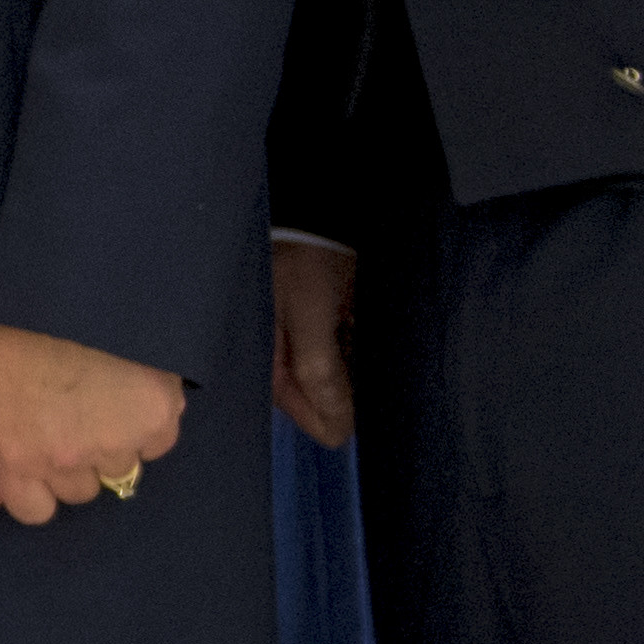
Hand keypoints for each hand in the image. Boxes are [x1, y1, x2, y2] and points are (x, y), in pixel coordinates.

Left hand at [0, 322, 184, 528]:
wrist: (76, 291)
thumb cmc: (22, 335)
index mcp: (20, 454)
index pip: (34, 512)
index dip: (40, 486)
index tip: (46, 455)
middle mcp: (67, 458)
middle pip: (81, 492)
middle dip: (77, 461)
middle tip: (75, 413)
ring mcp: (116, 443)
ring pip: (122, 470)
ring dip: (117, 443)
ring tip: (104, 395)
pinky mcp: (157, 420)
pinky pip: (158, 443)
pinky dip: (150, 423)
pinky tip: (132, 387)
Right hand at [271, 237, 360, 448]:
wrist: (319, 210)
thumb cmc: (306, 262)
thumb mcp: (309, 318)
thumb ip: (320, 374)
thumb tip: (339, 433)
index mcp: (268, 362)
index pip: (304, 415)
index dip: (334, 419)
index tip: (363, 418)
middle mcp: (284, 358)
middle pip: (320, 399)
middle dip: (346, 401)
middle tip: (373, 393)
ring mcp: (304, 342)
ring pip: (335, 381)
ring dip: (355, 381)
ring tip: (375, 372)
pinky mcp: (324, 325)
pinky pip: (344, 357)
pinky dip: (359, 359)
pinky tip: (372, 353)